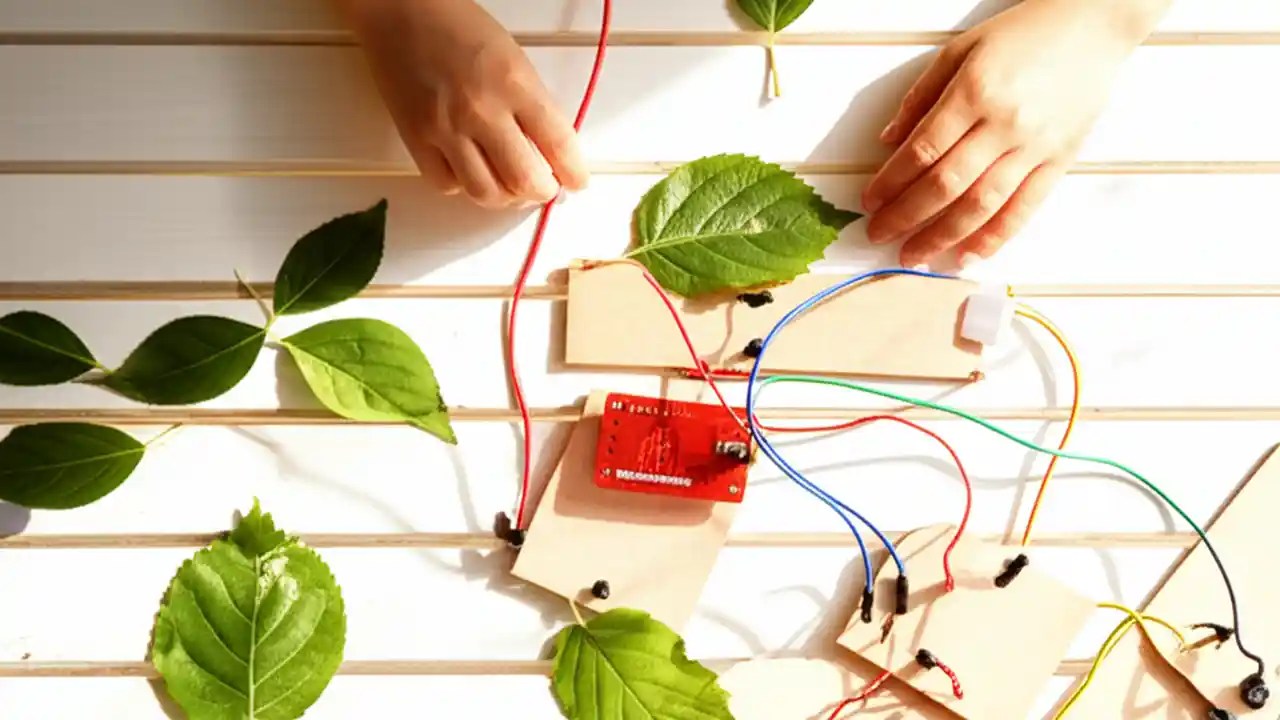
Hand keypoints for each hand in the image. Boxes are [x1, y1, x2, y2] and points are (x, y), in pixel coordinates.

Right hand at [340, 0, 587, 207]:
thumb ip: (533, 106)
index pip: (559, 144)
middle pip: (525, 180)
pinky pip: (446, 184)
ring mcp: (446, 129)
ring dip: (506, 198)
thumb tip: (551, 152)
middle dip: (543, 192)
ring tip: (510, 186)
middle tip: (544, 188)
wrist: (402, 11)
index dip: (574, 173)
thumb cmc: (461, 28)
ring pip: (486, 192)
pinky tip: (469, 171)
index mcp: (515, 84)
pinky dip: (463, 186)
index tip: (576, 182)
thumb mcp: (514, 60)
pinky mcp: (415, 139)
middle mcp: (482, 111)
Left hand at [861, 0, 1168, 268]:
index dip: (891, 183)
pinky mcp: (1060, 159)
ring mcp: (1035, 145)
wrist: (1093, 23)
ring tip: (915, 257)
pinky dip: (994, 237)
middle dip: (906, 216)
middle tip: (880, 235)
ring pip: (982, 203)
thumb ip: (920, 97)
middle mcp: (1004, 123)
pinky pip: (1024, 208)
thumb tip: (887, 142)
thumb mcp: (960, 50)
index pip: (922, 150)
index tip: (870, 203)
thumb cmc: (1022, 34)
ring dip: (943, 236)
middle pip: (946, 184)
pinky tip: (968, 255)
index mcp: (974, 91)